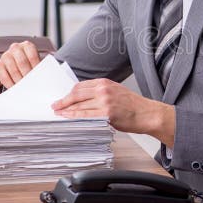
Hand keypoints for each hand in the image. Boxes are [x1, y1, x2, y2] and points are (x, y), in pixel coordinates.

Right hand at [0, 41, 41, 87]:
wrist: (20, 66)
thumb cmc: (31, 65)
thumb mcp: (36, 63)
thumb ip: (38, 68)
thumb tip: (40, 78)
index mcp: (27, 45)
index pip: (32, 56)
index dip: (36, 68)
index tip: (38, 78)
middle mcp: (15, 48)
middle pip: (22, 62)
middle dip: (27, 75)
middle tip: (31, 84)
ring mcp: (6, 55)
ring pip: (13, 70)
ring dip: (20, 81)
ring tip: (25, 87)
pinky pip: (4, 76)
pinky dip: (10, 84)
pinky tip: (15, 88)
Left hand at [51, 79, 175, 146]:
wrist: (147, 114)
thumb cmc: (132, 105)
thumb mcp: (115, 91)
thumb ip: (99, 92)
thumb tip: (81, 99)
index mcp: (104, 82)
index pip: (80, 86)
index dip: (68, 93)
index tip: (61, 99)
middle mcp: (103, 90)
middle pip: (76, 94)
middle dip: (63, 101)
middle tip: (55, 106)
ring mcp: (105, 102)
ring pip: (79, 105)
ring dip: (66, 110)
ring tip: (59, 114)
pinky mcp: (107, 114)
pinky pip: (85, 116)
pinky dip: (74, 117)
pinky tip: (69, 119)